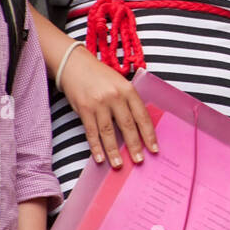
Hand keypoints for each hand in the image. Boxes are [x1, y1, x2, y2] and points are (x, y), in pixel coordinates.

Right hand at [57, 48, 158, 166]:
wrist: (75, 65)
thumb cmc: (101, 76)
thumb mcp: (121, 83)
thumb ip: (130, 101)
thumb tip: (140, 127)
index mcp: (128, 90)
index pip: (142, 116)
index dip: (149, 134)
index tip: (154, 149)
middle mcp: (115, 97)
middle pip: (127, 125)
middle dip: (134, 145)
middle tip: (139, 161)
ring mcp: (98, 104)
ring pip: (108, 132)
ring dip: (114, 150)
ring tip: (119, 164)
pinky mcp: (84, 109)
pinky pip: (91, 132)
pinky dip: (96, 146)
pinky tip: (99, 158)